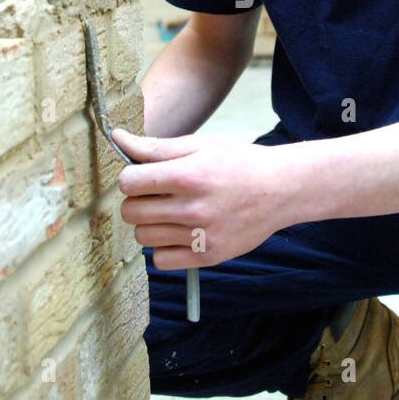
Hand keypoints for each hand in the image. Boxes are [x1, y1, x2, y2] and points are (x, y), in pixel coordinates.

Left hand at [112, 128, 287, 269]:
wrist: (280, 189)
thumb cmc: (237, 163)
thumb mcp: (199, 146)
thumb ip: (156, 147)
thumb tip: (118, 138)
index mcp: (189, 175)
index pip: (128, 183)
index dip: (131, 178)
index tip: (142, 176)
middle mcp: (193, 208)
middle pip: (131, 212)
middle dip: (137, 201)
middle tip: (156, 195)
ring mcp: (201, 235)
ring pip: (143, 237)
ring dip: (149, 224)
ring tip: (169, 212)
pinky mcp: (208, 256)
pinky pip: (161, 261)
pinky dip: (163, 249)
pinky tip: (178, 233)